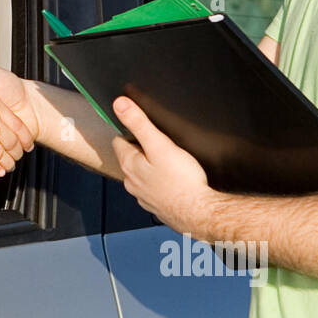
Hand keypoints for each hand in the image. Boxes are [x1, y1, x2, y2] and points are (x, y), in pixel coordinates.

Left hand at [110, 95, 214, 235]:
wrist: (199, 212)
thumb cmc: (182, 181)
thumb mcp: (160, 144)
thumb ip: (139, 123)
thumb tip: (120, 104)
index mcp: (129, 164)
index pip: (119, 141)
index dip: (130, 131)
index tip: (140, 127)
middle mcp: (132, 182)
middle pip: (130, 158)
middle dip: (140, 149)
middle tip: (159, 144)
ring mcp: (143, 196)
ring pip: (141, 176)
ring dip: (150, 168)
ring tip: (167, 162)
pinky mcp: (157, 206)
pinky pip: (153, 190)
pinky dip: (159, 184)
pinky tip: (173, 181)